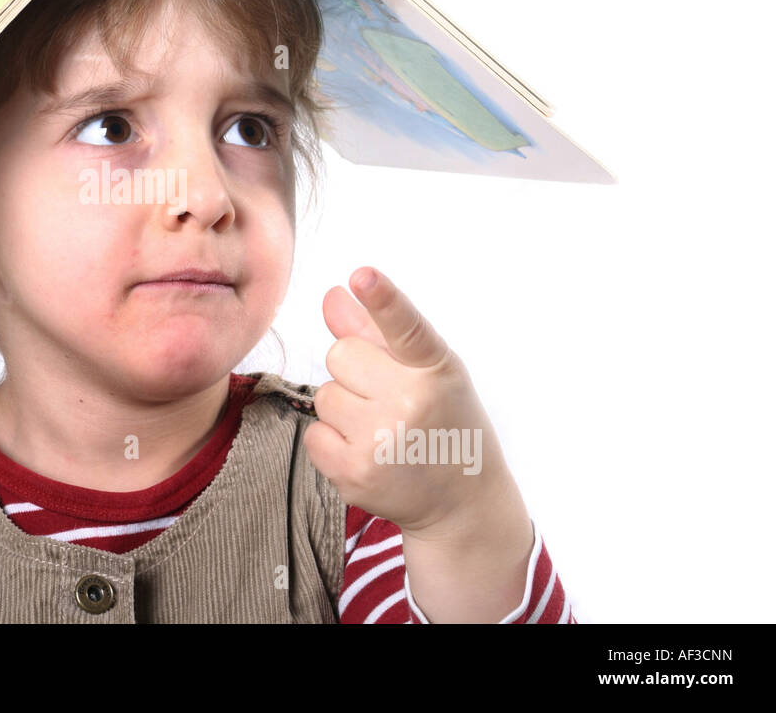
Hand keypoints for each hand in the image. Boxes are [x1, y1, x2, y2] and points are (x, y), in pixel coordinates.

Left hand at [303, 267, 512, 541]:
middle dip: (356, 373)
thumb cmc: (442, 421)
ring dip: (344, 409)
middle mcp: (412, 403)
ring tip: (382, 430)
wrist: (462, 501)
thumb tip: (334, 294)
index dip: (383, 298)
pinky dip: (331, 442)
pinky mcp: (355, 474)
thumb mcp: (425, 372)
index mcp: (435, 368)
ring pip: (324, 395)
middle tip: (388, 399)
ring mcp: (382, 441)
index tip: (363, 274)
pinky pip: (313, 433)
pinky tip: (366, 453)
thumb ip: (375, 332)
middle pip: (339, 355)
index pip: (406, 326)